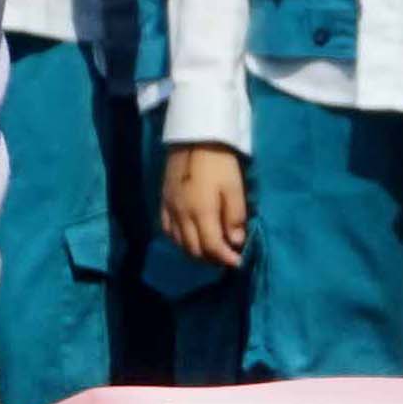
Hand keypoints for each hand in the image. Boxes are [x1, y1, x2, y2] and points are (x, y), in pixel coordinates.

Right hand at [164, 145, 250, 268]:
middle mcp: (182, 216)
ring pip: (179, 243)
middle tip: (227, 258)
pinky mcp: (163, 203)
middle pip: (193, 249)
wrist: (193, 140)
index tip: (238, 262)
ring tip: (211, 251)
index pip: (211, 246)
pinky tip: (190, 238)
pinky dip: (180, 241)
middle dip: (211, 259)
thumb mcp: (235, 188)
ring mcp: (170, 210)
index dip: (225, 258)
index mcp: (201, 213)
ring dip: (195, 252)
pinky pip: (168, 231)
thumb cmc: (219, 164)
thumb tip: (235, 242)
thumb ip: (235, 217)